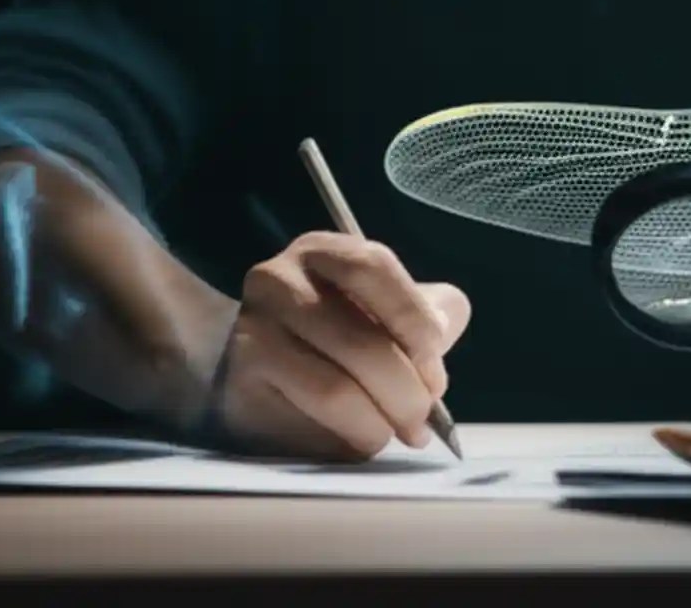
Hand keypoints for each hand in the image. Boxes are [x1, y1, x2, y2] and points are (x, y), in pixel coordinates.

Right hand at [212, 231, 470, 460]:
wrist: (248, 368)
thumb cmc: (330, 336)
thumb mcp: (378, 308)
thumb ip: (421, 311)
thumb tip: (448, 321)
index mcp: (319, 252)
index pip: (372, 268)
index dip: (414, 320)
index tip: (435, 367)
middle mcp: (277, 281)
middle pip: (361, 341)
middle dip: (407, 392)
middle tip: (422, 421)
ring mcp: (252, 333)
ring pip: (335, 389)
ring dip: (380, 423)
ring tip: (393, 433)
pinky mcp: (242, 386)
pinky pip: (311, 424)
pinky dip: (348, 437)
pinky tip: (357, 439)